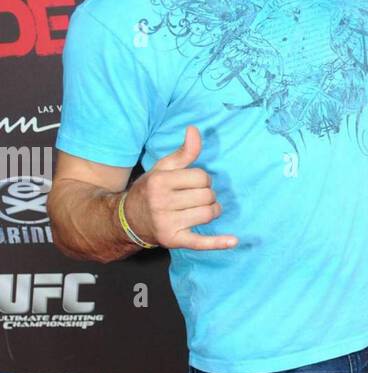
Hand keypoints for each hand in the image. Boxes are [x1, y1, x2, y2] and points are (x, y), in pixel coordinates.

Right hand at [124, 125, 238, 250]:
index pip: (202, 177)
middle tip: (195, 198)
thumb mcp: (163, 168)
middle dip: (207, 195)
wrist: (129, 220)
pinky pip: (200, 242)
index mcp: (160, 181)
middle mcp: (162, 202)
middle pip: (207, 196)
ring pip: (208, 214)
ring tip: (201, 210)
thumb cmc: (150, 190)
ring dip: (211, 211)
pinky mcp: (173, 240)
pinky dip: (218, 243)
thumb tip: (194, 129)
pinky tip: (233, 241)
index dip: (202, 180)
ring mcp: (167, 223)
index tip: (192, 184)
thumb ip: (183, 152)